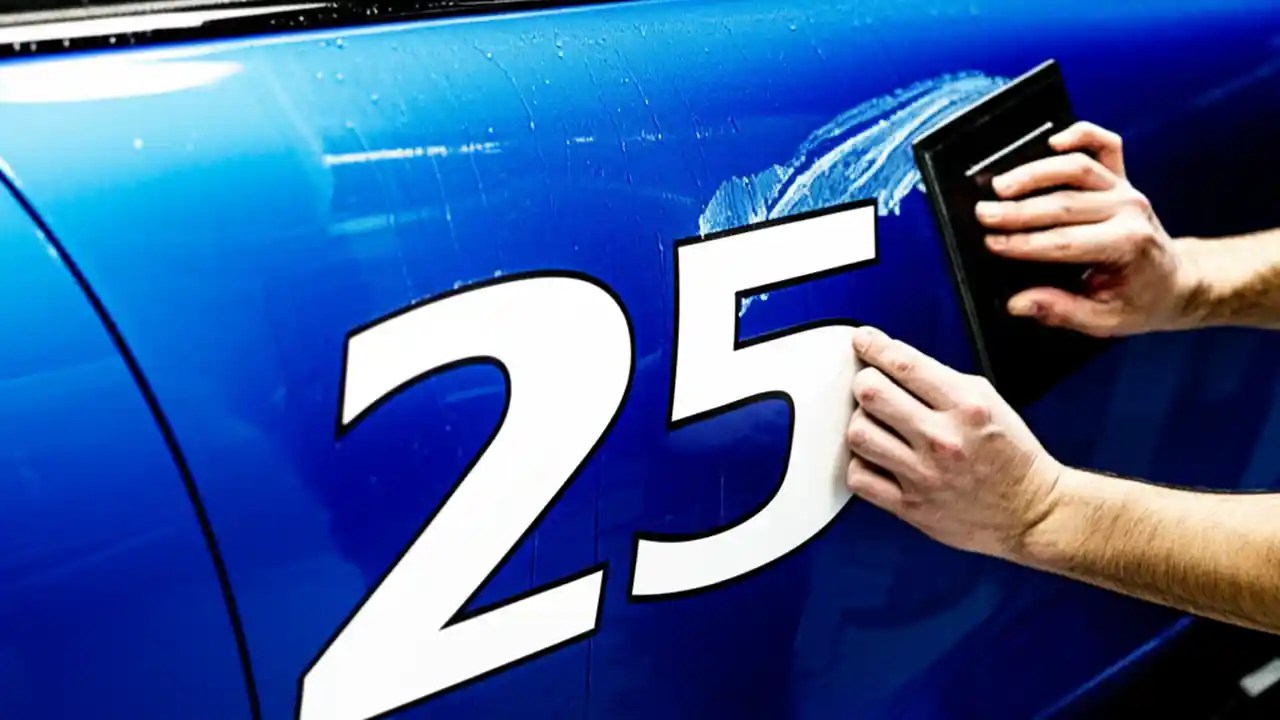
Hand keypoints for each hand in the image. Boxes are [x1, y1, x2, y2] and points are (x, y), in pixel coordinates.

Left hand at [845, 326, 1064, 559]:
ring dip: (861, 423)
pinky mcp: (910, 506)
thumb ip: (940, 379)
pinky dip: (861, 464)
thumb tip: (892, 357)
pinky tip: (876, 459)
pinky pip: (860, 477)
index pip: (905, 364)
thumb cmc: (1011, 456)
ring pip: (859, 433)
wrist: (1032, 513)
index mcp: (966, 406)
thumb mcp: (988, 401)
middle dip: (865, 383)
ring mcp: (924, 474)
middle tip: (870, 387)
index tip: (863, 341)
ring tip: (874, 424)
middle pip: (872, 393)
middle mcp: (943, 439)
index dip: (874, 346)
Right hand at [975, 122, 1195, 335]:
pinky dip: (1081, 135)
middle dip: (1018, 210)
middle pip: (1064, 204)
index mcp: (1126, 246)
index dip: (1024, 243)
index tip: (992, 243)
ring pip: (1078, 168)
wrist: (1176, 282)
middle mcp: (1128, 210)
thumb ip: (1060, 311)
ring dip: (1036, 173)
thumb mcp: (1103, 320)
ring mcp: (1126, 189)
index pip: (1064, 242)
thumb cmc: (1140, 301)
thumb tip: (1019, 304)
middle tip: (983, 214)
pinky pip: (1106, 144)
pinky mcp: (1123, 177)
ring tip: (1001, 184)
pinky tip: (1052, 140)